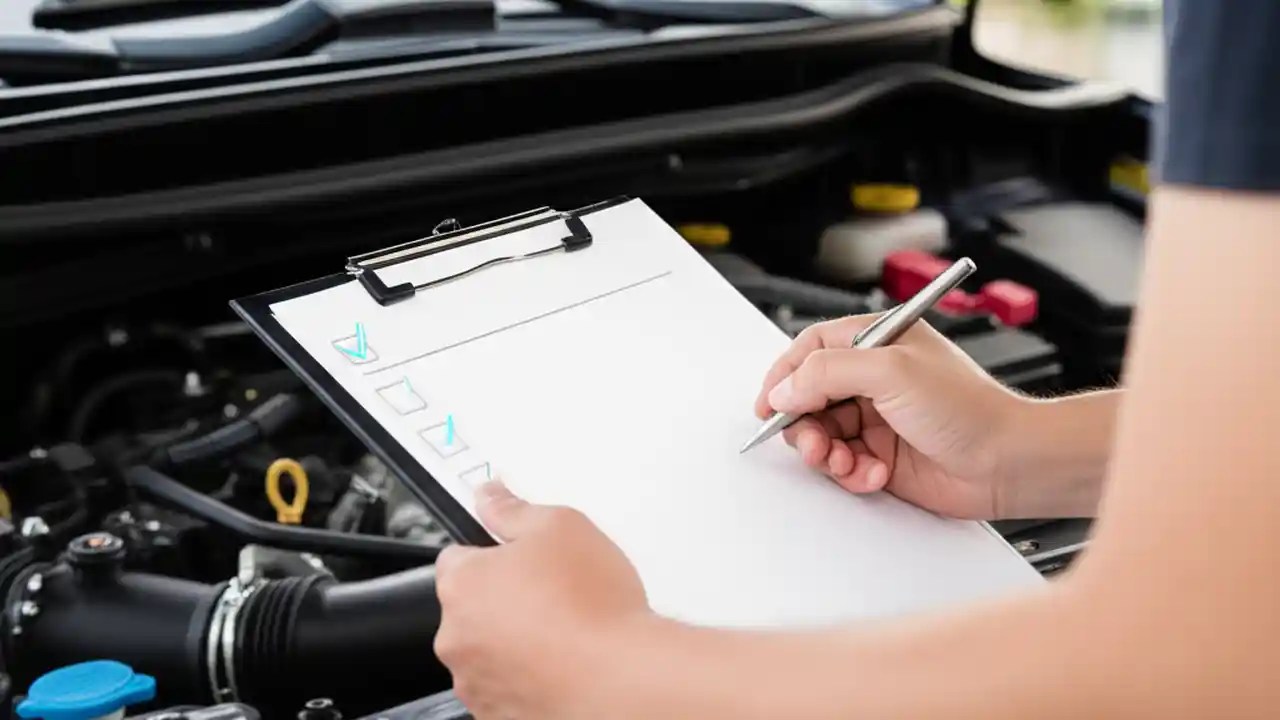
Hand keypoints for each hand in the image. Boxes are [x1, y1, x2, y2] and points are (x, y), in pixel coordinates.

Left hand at [433, 482, 652, 718]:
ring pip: (488, 648)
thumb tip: (490, 496)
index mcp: (462, 583)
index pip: (457, 557)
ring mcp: (475, 680)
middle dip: (505, 598)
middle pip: (472, 606)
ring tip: (564, 632)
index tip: (521, 558)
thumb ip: (513, 509)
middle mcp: (456, 636)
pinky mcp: (496, 713)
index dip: (494, 554)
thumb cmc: (592, 607)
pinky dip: (526, 675)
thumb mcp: (560, 526)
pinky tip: (562, 664)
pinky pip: (505, 685)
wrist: (619, 678)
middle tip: (553, 594)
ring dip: (514, 639)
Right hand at [755, 314, 1023, 519]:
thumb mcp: (891, 372)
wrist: (1008, 463)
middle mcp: (874, 378)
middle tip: (813, 442)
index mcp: (876, 342)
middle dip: (804, 422)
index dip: (785, 376)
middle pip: (809, 396)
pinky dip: (850, 473)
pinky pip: (842, 464)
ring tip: (845, 462)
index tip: (770, 404)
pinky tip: (874, 473)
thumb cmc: (970, 408)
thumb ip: (828, 372)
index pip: (811, 349)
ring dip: (826, 452)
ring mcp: (877, 418)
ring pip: (821, 434)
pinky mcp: (881, 455)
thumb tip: (786, 387)